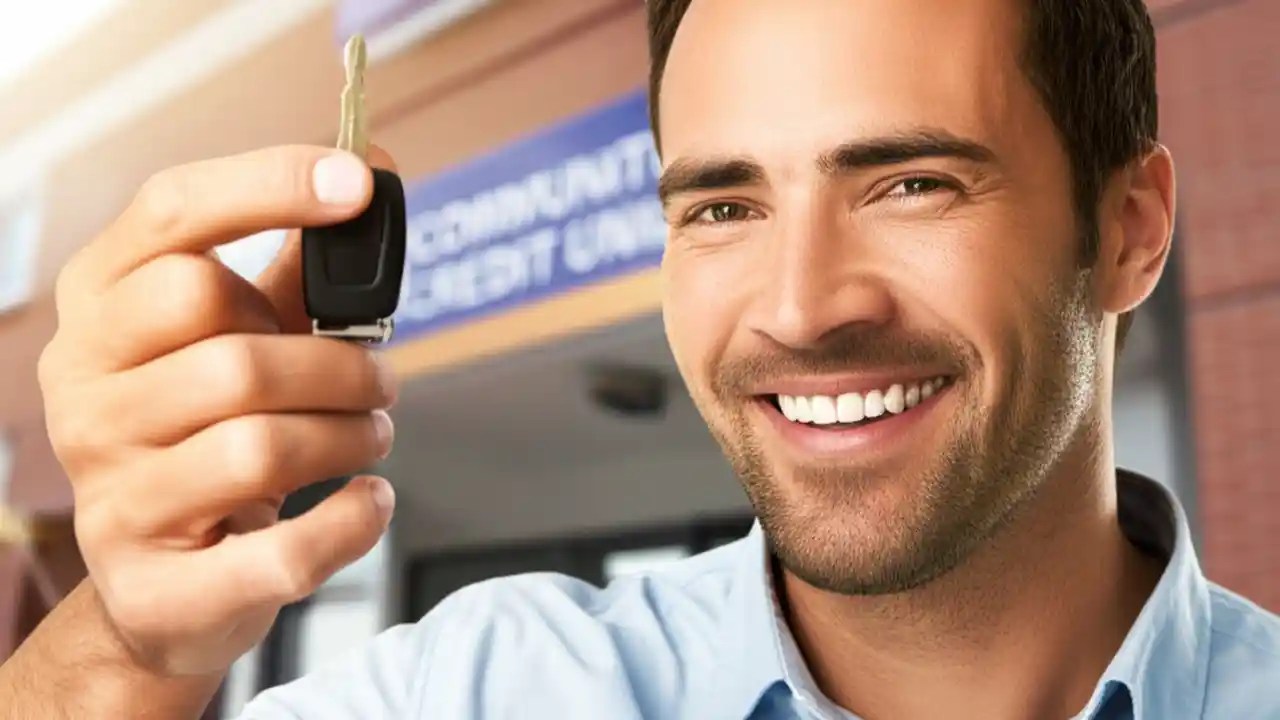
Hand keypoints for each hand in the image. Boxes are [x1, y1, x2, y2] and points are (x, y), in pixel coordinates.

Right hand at [37, 145, 400, 676]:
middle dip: (337, 365)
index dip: (269, 185)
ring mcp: (110, 492)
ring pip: (261, 445)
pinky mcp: (156, 585)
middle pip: (233, 346)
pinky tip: (370, 499)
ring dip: (350, 436)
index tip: (358, 185)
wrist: (164, 582)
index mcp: (100, 307)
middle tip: (377, 382)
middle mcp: (84, 392)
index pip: (170, 215)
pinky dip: (351, 523)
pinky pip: (280, 551)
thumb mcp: (235, 337)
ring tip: (371, 434)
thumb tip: (366, 166)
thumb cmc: (207, 433)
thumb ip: (294, 265)